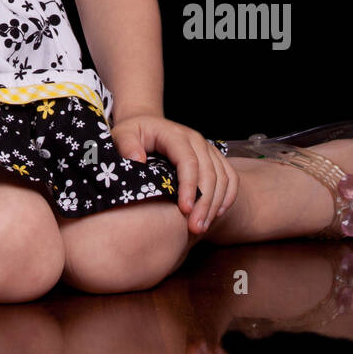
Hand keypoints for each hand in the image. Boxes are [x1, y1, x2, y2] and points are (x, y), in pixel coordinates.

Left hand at [110, 115, 239, 234]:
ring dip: (215, 204)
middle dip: (204, 203)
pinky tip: (217, 214)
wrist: (148, 125)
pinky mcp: (213, 158)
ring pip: (222, 177)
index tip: (184, 209)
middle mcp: (196, 140)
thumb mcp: (122, 134)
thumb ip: (126, 145)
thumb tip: (138, 160)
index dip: (189, 186)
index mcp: (175, 135)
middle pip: (209, 173)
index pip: (188, 161)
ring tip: (201, 227)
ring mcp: (207, 148)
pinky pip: (230, 177)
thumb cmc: (133, 134)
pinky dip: (227, 196)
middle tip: (195, 228)